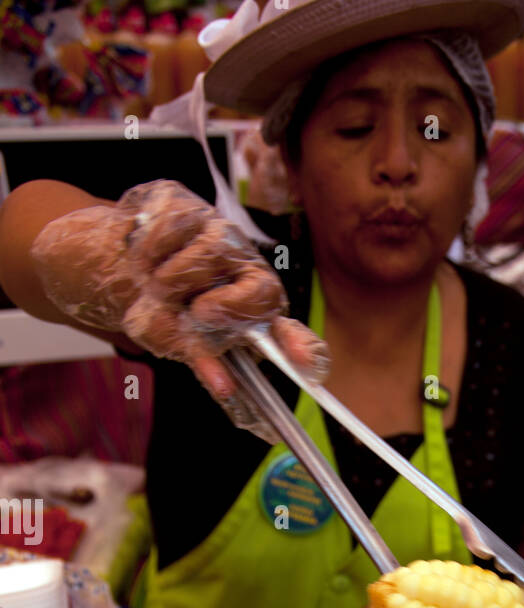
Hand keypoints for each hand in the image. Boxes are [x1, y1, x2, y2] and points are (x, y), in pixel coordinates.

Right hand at [32, 179, 327, 438]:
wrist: (118, 263)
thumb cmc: (159, 306)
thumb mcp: (175, 339)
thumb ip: (200, 358)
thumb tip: (223, 386)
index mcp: (251, 307)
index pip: (286, 328)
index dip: (300, 346)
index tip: (306, 365)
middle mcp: (246, 267)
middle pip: (260, 289)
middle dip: (226, 307)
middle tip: (198, 313)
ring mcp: (221, 233)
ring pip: (206, 258)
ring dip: (169, 282)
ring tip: (158, 286)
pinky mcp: (189, 205)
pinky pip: (172, 230)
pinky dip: (150, 252)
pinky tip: (147, 259)